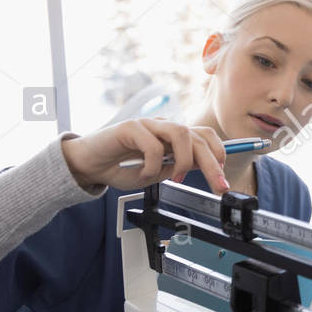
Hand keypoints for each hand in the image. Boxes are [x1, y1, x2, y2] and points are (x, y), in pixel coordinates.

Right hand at [61, 117, 228, 193]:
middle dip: (212, 165)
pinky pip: (152, 145)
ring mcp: (148, 124)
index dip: (219, 154)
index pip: (205, 136)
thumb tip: (200, 169)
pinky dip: (153, 165)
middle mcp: (164, 126)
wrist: (88, 164)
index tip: (223, 179)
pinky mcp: (130, 127)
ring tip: (175, 178)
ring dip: (184, 160)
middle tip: (218, 187)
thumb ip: (176, 168)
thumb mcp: (156, 173)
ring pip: (181, 133)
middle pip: (198, 137)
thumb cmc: (120, 167)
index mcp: (172, 136)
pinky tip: (143, 173)